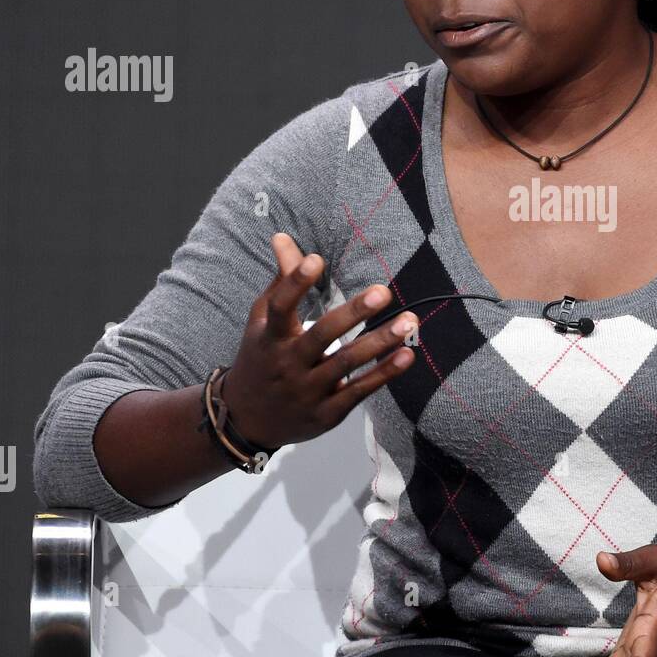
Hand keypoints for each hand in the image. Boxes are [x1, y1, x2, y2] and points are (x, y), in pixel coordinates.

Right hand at [219, 233, 419, 448]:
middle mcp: (287, 364)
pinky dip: (384, 374)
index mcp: (270, 338)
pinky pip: (359, 391)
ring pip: (346, 364)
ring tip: (409, 321)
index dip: (295, 283)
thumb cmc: (261, 359)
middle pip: (321, 335)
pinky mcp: (327, 413)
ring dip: (380, 342)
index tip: (316, 259)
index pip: (280, 307)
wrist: (246, 420)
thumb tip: (283, 237)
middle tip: (383, 292)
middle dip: (353, 313)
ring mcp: (307, 391)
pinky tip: (407, 354)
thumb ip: (281, 281)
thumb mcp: (263, 322)